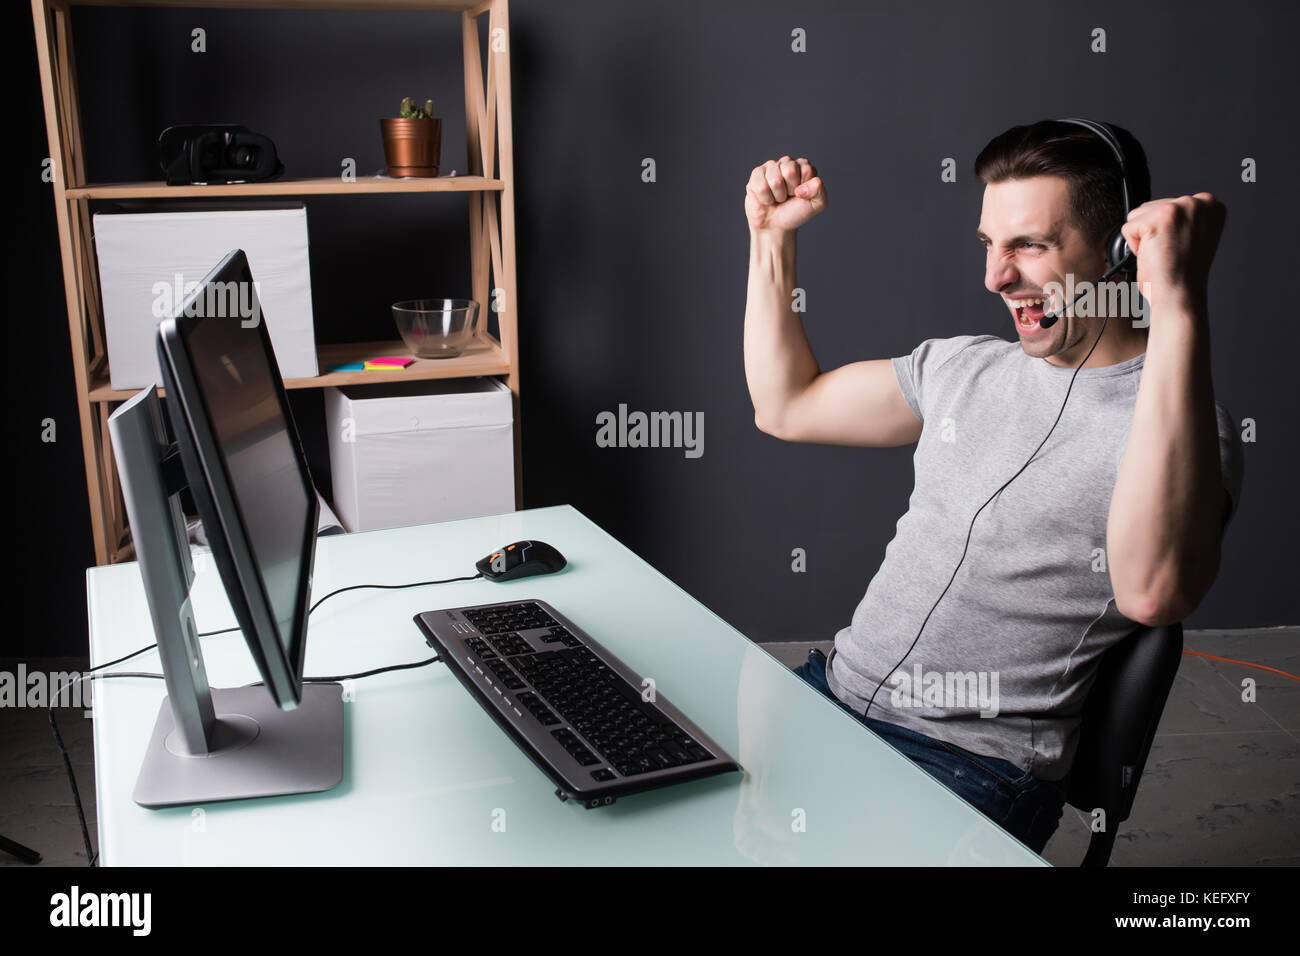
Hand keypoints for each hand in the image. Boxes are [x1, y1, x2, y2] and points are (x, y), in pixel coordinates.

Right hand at [745, 156, 826, 233]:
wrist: (775, 226)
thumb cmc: (795, 213)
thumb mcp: (816, 205)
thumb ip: (820, 191)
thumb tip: (812, 182)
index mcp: (804, 166)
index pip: (806, 170)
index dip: (803, 188)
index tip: (800, 195)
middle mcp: (787, 162)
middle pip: (790, 170)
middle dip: (789, 190)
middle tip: (787, 196)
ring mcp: (770, 167)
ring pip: (775, 180)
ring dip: (777, 196)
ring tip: (777, 198)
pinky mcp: (756, 174)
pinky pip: (761, 186)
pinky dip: (765, 198)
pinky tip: (766, 198)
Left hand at [1120, 192, 1225, 311]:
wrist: (1180, 294)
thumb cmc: (1183, 275)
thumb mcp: (1191, 237)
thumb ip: (1183, 219)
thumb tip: (1164, 212)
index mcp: (1210, 207)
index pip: (1167, 206)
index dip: (1164, 231)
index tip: (1175, 245)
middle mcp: (1200, 202)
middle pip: (1150, 208)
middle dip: (1152, 233)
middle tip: (1168, 252)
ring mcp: (1182, 206)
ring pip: (1137, 216)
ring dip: (1143, 238)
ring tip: (1163, 253)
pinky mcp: (1162, 216)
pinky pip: (1128, 228)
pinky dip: (1134, 246)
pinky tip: (1154, 255)